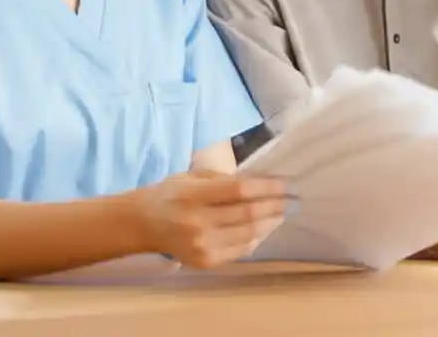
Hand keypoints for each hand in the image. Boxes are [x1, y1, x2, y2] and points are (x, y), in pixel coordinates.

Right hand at [132, 170, 290, 268]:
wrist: (144, 224)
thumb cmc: (173, 194)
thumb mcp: (194, 176)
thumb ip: (225, 180)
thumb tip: (263, 183)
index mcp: (193, 196)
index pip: (240, 191)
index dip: (267, 187)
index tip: (286, 184)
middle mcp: (197, 222)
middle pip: (248, 214)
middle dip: (276, 206)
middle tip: (293, 201)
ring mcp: (201, 245)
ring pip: (249, 234)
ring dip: (271, 223)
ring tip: (283, 213)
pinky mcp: (205, 261)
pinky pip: (241, 250)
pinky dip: (256, 238)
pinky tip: (264, 228)